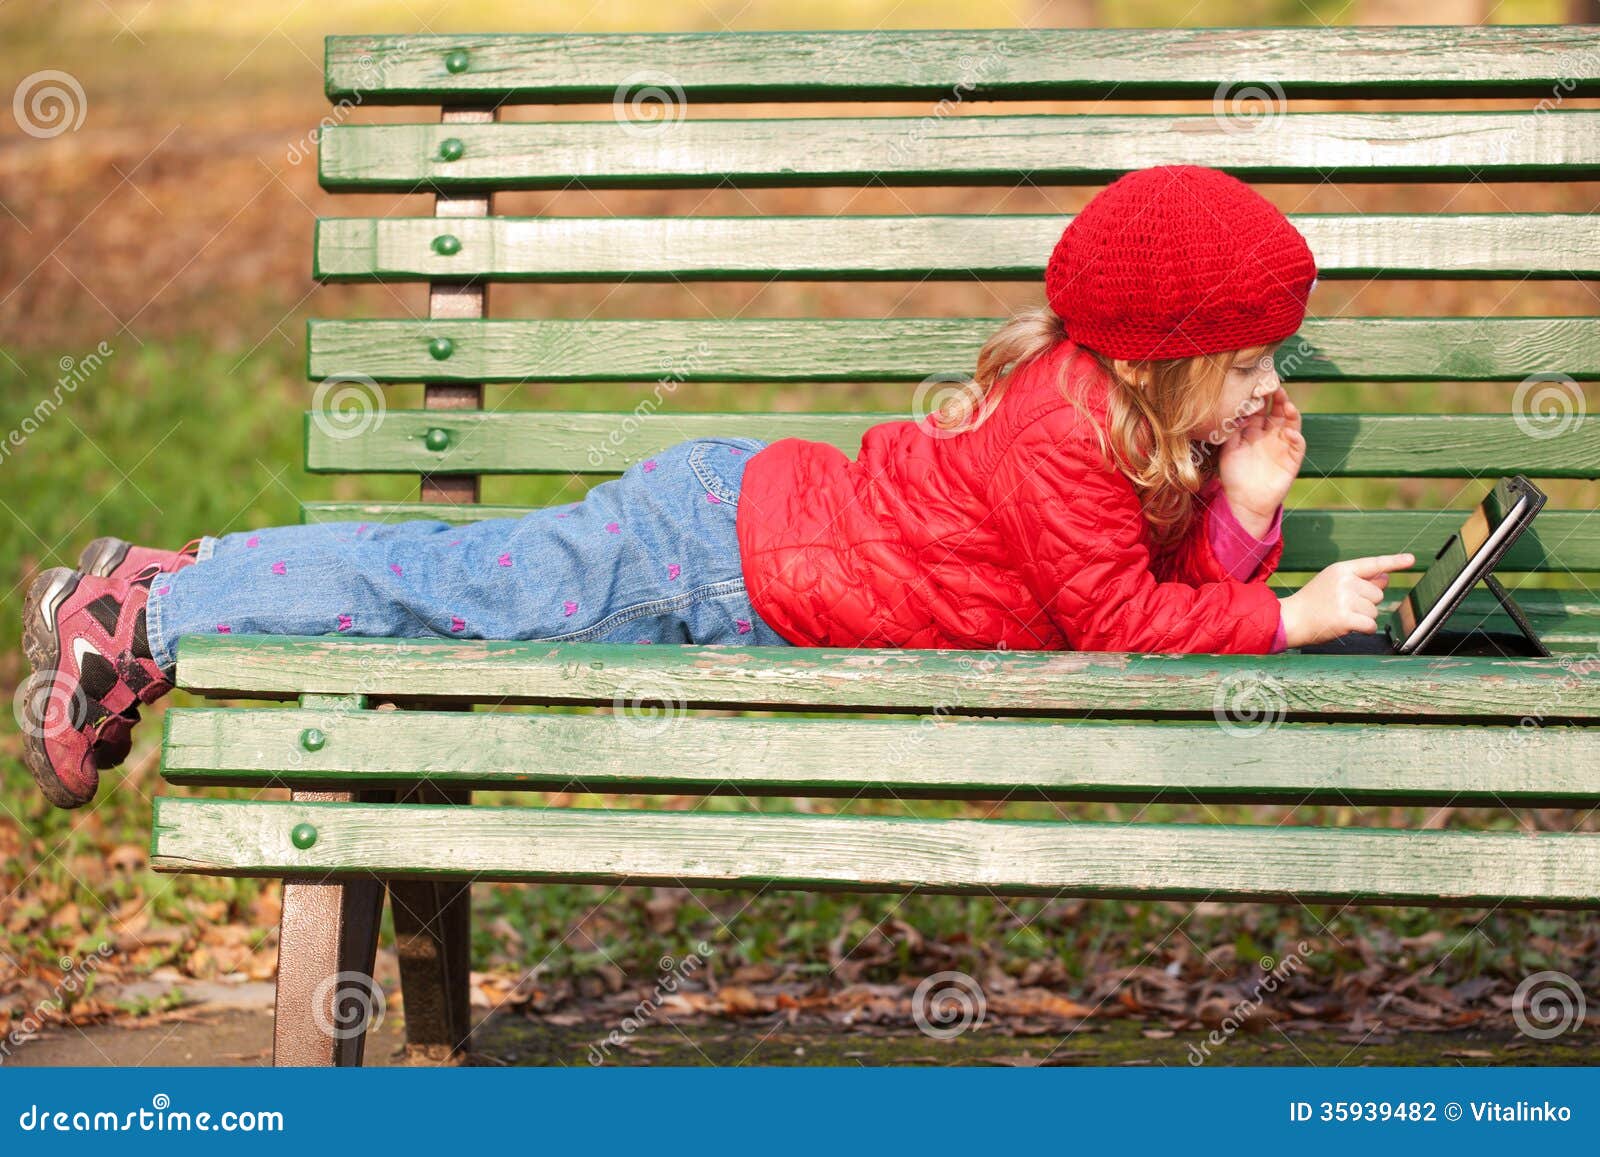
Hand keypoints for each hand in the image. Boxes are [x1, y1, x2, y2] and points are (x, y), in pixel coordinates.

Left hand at [1217, 386, 1303, 535]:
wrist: (1244, 501)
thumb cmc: (1234, 475)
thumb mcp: (1228, 450)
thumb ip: (1231, 431)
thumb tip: (1233, 410)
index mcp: (1254, 430)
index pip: (1260, 408)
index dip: (1260, 396)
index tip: (1257, 382)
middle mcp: (1270, 434)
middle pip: (1278, 410)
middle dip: (1278, 398)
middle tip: (1274, 386)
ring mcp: (1283, 445)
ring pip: (1291, 423)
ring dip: (1291, 413)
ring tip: (1286, 404)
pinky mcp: (1292, 459)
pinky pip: (1298, 445)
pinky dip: (1296, 438)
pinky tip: (1290, 432)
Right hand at [1278, 553, 1415, 646]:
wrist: (1290, 619)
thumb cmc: (1312, 602)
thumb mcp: (1332, 583)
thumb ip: (1360, 579)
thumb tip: (1386, 577)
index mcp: (1341, 569)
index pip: (1373, 564)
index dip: (1394, 562)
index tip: (1411, 560)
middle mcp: (1345, 581)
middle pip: (1377, 594)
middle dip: (1366, 603)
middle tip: (1343, 606)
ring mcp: (1345, 600)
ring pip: (1374, 610)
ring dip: (1363, 617)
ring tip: (1341, 615)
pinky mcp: (1346, 618)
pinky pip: (1370, 624)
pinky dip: (1363, 629)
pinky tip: (1348, 626)